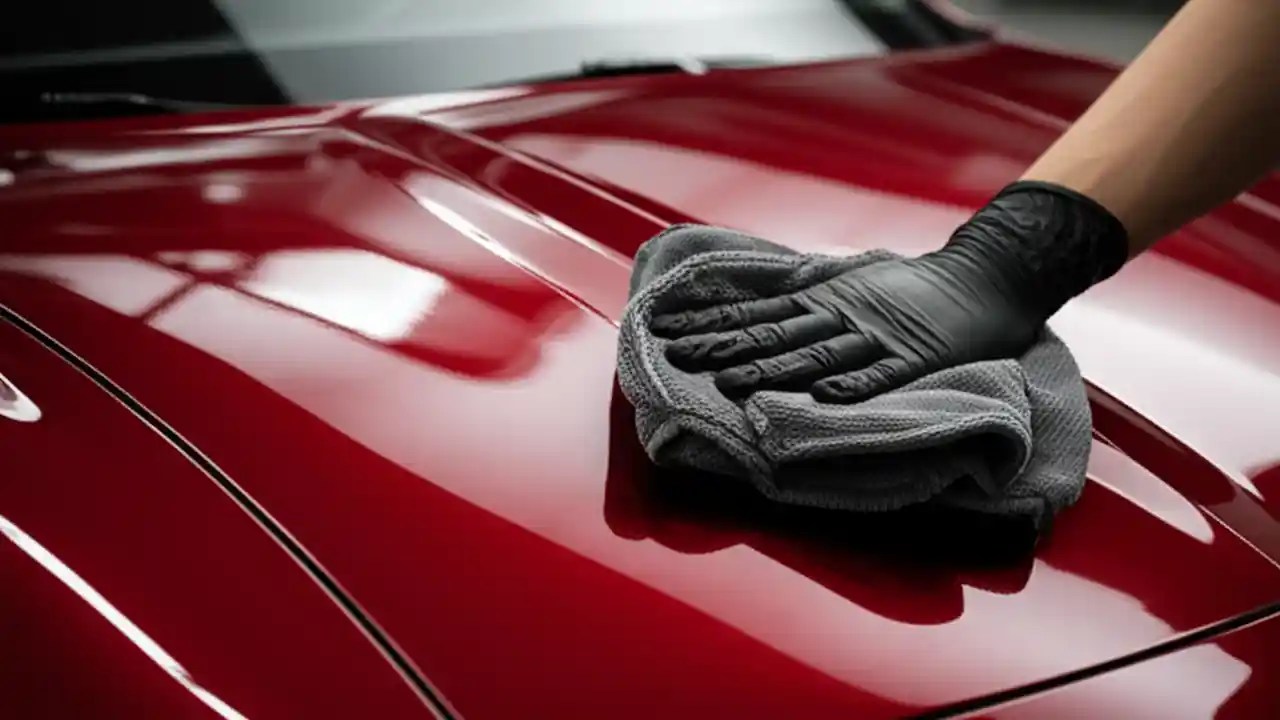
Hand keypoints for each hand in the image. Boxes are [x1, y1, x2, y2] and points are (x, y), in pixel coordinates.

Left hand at [652, 181, 1128, 401]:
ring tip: (731, 382)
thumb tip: (749, 297)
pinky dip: (852, 386)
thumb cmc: (907, 287)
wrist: (981, 281)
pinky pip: (880, 376)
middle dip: (722, 344)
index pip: (751, 309)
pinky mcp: (911, 360)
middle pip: (771, 330)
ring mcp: (874, 339)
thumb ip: (802, 288)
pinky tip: (822, 397)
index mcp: (821, 297)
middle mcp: (838, 315)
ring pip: (814, 354)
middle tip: (675, 353)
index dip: (706, 319)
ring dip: (771, 368)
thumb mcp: (847, 278)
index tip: (662, 325)